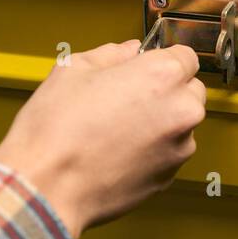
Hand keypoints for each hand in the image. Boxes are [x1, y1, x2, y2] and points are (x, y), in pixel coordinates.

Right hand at [0, 40, 205, 238]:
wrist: (46, 187)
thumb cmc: (55, 132)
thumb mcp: (74, 70)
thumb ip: (111, 54)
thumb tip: (128, 51)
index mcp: (162, 75)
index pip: (186, 57)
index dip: (163, 59)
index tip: (147, 66)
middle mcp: (180, 110)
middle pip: (191, 90)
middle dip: (167, 90)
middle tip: (129, 96)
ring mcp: (179, 146)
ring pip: (182, 124)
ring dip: (162, 121)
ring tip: (118, 126)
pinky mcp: (170, 175)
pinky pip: (170, 152)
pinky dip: (154, 149)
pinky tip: (120, 148)